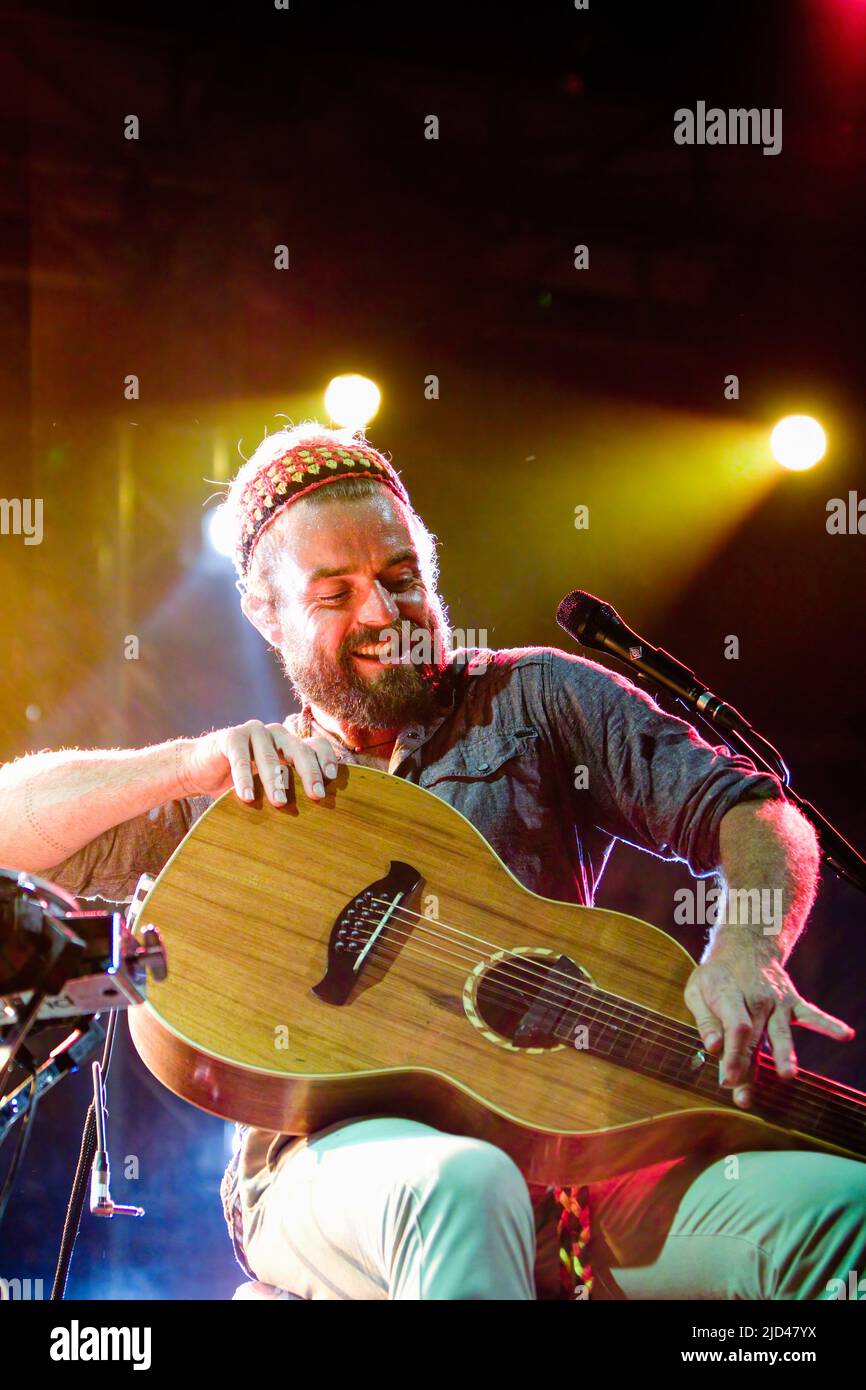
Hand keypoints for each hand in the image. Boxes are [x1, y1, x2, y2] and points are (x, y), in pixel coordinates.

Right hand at [180, 720, 338, 805]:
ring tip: (279, 802)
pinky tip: (247, 796)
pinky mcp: (231, 736)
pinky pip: (240, 758)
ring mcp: (254, 731)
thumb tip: (317, 817)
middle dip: (309, 772)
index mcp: (290, 745)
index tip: (331, 779)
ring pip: (269, 755)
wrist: (200, 770)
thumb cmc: (240, 782)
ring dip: (275, 780)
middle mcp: (276, 734)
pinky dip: (244, 778)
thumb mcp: (267, 787)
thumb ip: (288, 791)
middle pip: (299, 749)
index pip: (315, 746)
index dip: (326, 760)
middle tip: (316, 795)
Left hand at [684, 939, 854, 1108]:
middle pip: (753, 1039)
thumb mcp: (697, 990)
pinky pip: (812, 1014)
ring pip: (781, 1032)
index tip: (727, 1080)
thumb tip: (712, 1047)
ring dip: (783, 1054)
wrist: (746, 946)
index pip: (733, 1028)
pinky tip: (845, 1035)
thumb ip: (705, 1020)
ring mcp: (777, 1003)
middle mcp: (755, 1000)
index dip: (731, 1054)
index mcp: (727, 995)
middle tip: (743, 1097)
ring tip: (787, 1074)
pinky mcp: (792, 1003)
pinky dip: (829, 1024)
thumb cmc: (717, 976)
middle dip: (748, 1069)